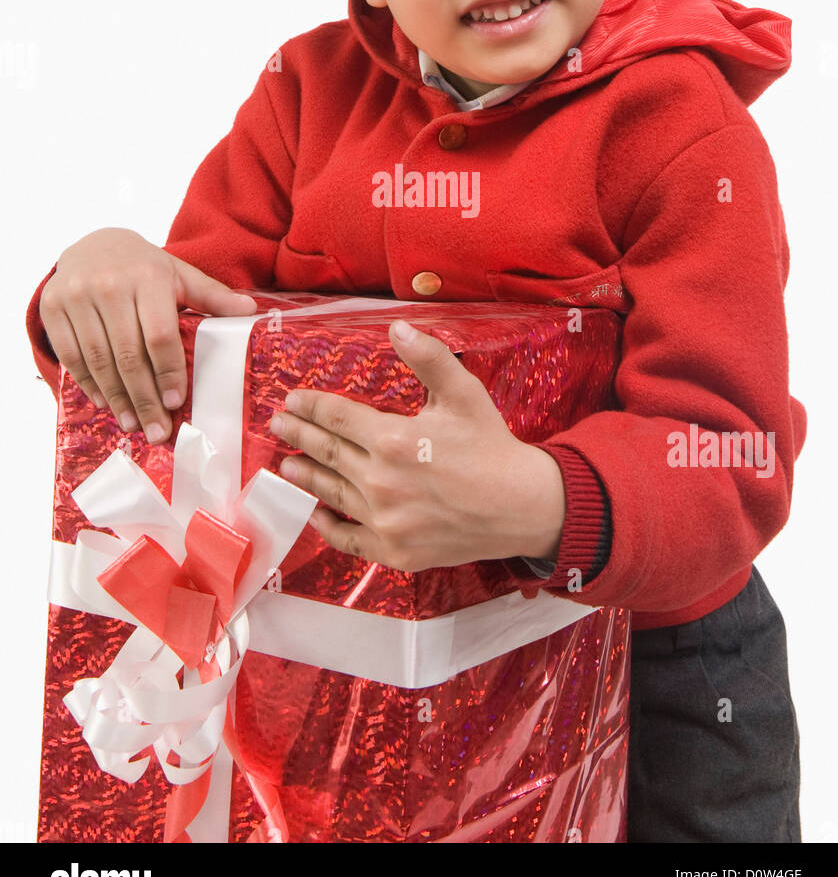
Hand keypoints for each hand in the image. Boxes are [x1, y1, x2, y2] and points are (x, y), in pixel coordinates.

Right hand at [39, 227, 256, 442]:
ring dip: (116, 398)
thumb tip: (251, 310)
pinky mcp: (52, 307)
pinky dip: (88, 383)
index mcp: (147, 278)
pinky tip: (104, 402)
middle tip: (156, 430)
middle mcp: (109, 285)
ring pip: (97, 359)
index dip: (167, 372)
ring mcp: (76, 295)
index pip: (159, 335)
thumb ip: (212, 295)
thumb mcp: (179, 274)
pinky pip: (71, 354)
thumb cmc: (143, 267)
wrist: (93, 243)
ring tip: (131, 424)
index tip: (175, 403)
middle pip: (128, 354)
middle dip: (143, 398)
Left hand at [268, 319, 565, 570]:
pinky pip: (348, 538)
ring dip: (305, 475)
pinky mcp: (394, 550)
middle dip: (297, 434)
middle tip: (276, 423)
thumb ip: (427, 357)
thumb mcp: (463, 393)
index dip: (310, 406)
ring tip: (285, 464)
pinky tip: (316, 513)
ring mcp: (385, 520)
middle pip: (326, 452)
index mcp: (394, 440)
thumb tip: (397, 327)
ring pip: (331, 492)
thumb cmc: (490, 446)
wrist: (521, 506)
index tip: (292, 399)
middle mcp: (381, 481)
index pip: (336, 418)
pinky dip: (328, 525)